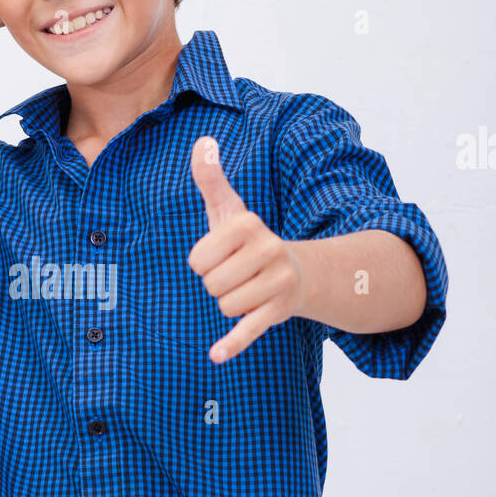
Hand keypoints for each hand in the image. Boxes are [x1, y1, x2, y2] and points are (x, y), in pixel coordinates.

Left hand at [187, 136, 306, 362]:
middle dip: (218, 285)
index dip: (203, 263)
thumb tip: (202, 142)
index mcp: (248, 224)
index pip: (198, 259)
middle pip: (211, 284)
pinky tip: (216, 354)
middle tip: (237, 275)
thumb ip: (211, 179)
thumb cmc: (249, 241)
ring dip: (230, 304)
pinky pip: (249, 329)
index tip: (222, 257)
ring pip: (225, 306)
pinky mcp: (278, 310)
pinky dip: (233, 343)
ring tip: (248, 290)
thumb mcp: (229, 210)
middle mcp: (267, 249)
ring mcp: (276, 281)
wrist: (298, 273)